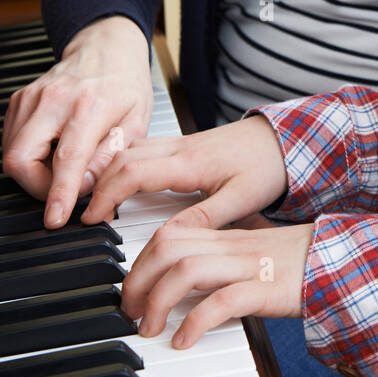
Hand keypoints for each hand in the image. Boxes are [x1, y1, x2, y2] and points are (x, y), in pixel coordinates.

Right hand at [1, 16, 152, 226]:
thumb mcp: (137, 121)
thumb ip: (112, 155)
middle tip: (64, 190)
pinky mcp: (19, 101)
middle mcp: (54, 100)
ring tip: (64, 165)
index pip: (66, 158)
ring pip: (11, 153)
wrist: (107, 48)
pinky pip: (11, 141)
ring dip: (34, 172)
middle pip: (21, 158)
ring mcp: (31, 98)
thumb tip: (88, 186)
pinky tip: (51, 150)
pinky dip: (28, 155)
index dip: (58, 193)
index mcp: (89, 105)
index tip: (55, 216)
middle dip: (37, 187)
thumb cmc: (125, 83)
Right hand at [82, 115, 287, 230]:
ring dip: (110, 171)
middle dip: (98, 184)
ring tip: (100, 200)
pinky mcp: (187, 143)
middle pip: (122, 157)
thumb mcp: (241, 199)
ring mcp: (182, 142)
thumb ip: (203, 218)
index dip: (106, 196)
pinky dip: (126, 162)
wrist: (288, 138)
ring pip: (132, 148)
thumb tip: (167, 238)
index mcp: (190, 163)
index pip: (132, 173)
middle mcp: (180, 147)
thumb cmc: (269, 167)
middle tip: (89, 213)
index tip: (92, 218)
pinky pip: (145, 147)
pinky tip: (125, 180)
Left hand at [121, 222, 314, 346]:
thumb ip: (221, 263)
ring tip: (150, 329)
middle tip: (130, 313)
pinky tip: (183, 341)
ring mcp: (249, 265)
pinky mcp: (267, 289)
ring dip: (158, 301)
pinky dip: (195, 322)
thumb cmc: (300, 266)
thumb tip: (183, 287)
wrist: (345, 264)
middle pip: (168, 247)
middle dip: (138, 280)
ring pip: (187, 269)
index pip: (170, 234)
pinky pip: (221, 301)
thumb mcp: (253, 258)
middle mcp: (233, 246)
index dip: (140, 261)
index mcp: (227, 237)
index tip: (131, 291)